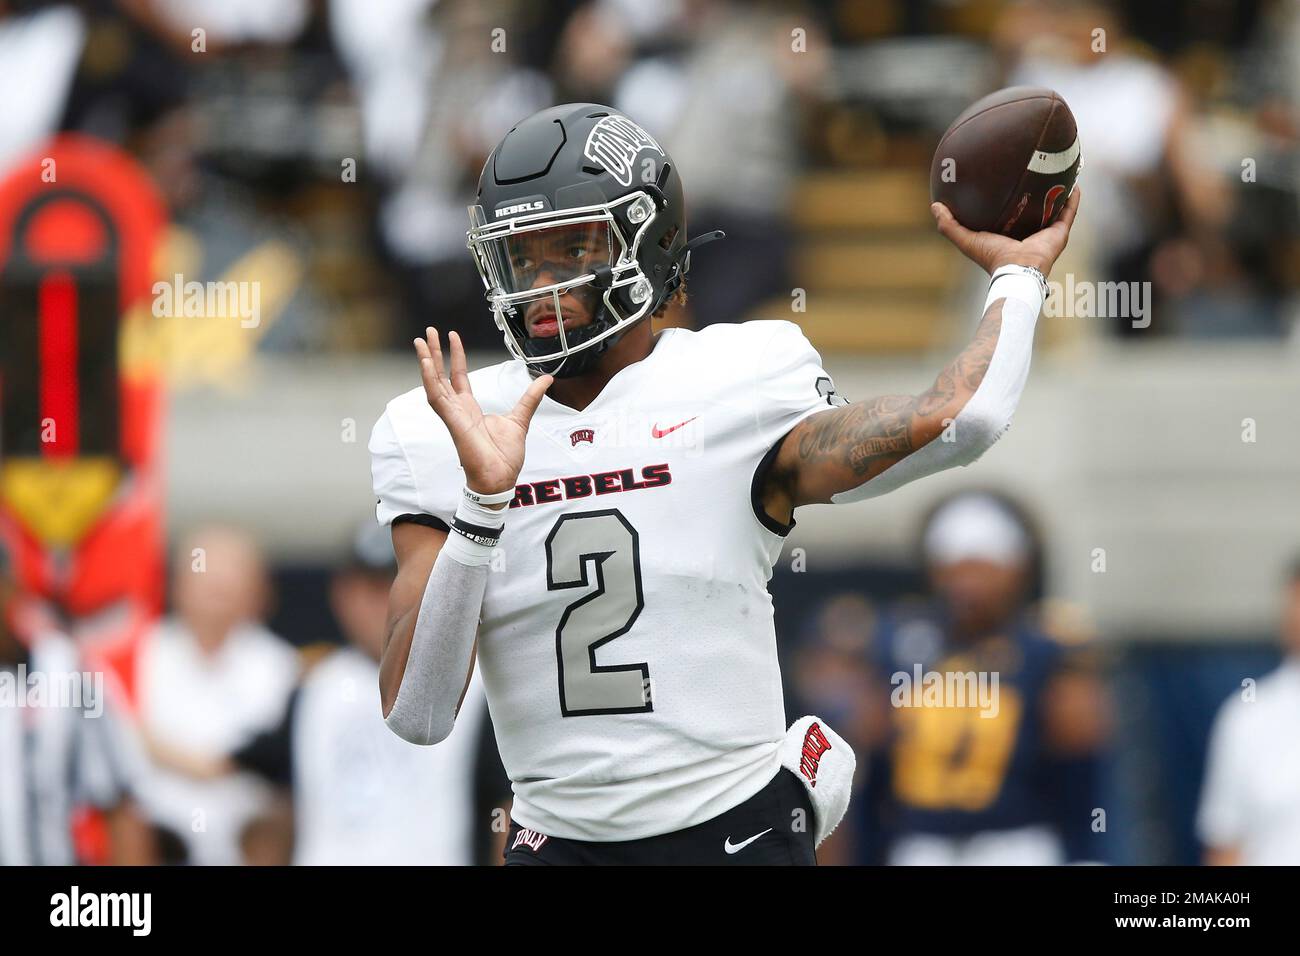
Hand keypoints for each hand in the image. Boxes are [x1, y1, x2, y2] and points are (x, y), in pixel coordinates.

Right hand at [414, 328, 551, 495]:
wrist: (500, 477)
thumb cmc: (505, 456)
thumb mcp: (521, 418)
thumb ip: (531, 397)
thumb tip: (547, 379)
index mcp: (470, 408)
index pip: (459, 377)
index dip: (456, 356)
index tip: (453, 337)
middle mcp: (458, 409)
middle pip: (441, 376)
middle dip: (434, 354)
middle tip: (428, 332)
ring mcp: (453, 415)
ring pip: (434, 383)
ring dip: (427, 362)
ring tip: (421, 341)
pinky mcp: (452, 421)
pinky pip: (436, 397)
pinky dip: (430, 379)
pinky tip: (425, 363)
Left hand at [931, 185, 1080, 276]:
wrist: (1017, 270)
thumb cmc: (991, 257)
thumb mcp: (966, 239)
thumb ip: (949, 225)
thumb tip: (934, 205)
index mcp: (1009, 234)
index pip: (1009, 214)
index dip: (1009, 199)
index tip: (1006, 181)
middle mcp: (1029, 232)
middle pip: (1034, 209)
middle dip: (1036, 192)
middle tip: (1035, 170)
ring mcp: (1046, 233)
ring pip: (1055, 208)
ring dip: (1059, 192)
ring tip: (1060, 171)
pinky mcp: (1060, 234)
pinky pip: (1069, 212)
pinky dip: (1073, 199)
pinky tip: (1075, 182)